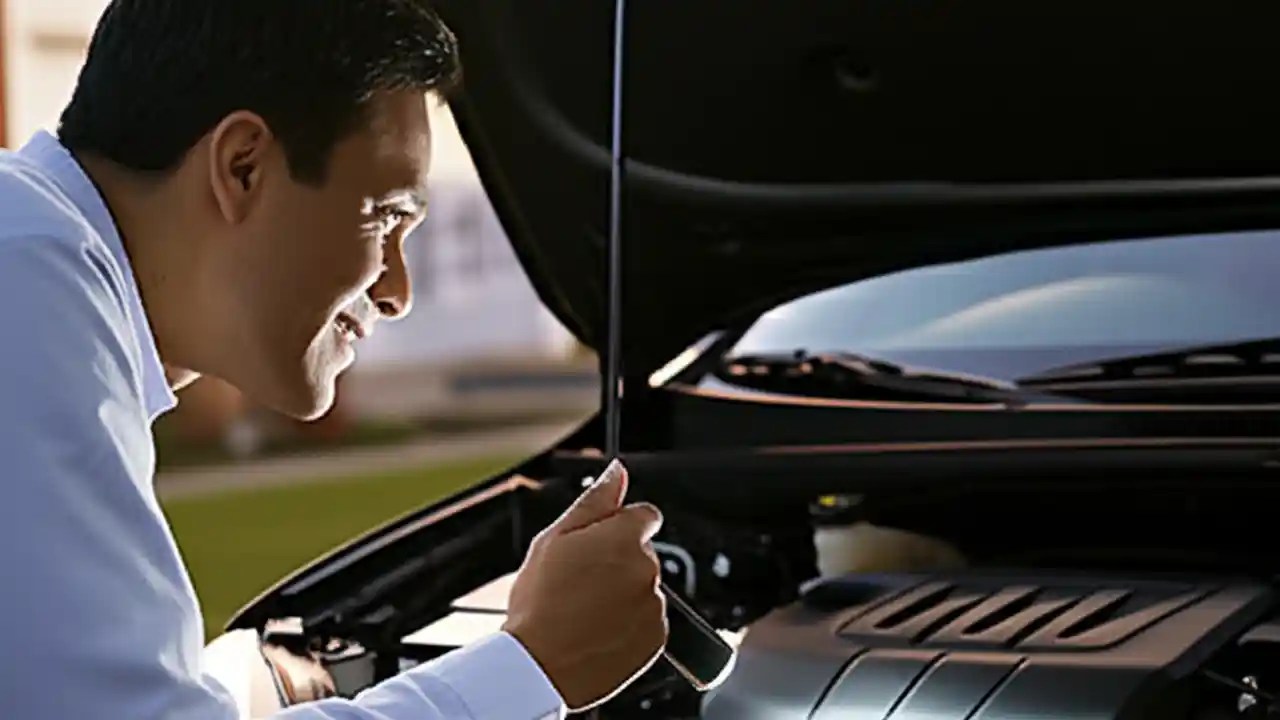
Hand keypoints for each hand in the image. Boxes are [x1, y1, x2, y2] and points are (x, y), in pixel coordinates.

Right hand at [503, 459, 667, 710]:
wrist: (539, 666)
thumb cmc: (539, 603)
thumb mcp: (555, 538)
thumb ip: (595, 500)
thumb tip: (618, 471)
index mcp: (625, 538)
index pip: (645, 515)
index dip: (620, 526)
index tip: (600, 544)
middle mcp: (648, 569)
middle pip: (643, 554)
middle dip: (619, 562)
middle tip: (581, 582)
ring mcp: (655, 606)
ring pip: (644, 588)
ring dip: (625, 594)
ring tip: (586, 611)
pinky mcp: (657, 638)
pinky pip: (648, 621)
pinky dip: (631, 624)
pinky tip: (599, 630)